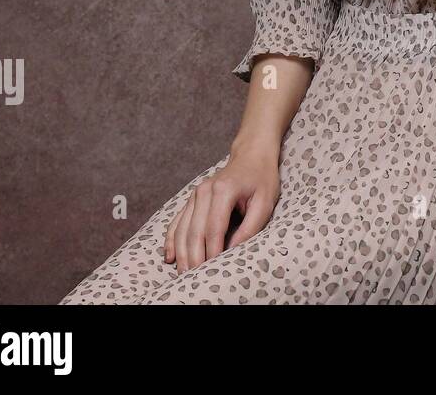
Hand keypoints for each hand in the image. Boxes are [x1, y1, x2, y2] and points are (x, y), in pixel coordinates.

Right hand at [163, 145, 280, 274]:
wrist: (252, 156)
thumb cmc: (261, 179)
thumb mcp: (265, 202)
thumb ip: (251, 226)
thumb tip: (233, 250)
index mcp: (223, 190)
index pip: (214, 228)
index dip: (212, 251)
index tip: (213, 270)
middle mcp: (204, 191)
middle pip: (194, 231)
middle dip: (193, 257)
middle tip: (194, 279)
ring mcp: (195, 195)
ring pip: (182, 229)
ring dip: (181, 253)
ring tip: (183, 274)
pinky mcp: (191, 199)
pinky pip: (177, 221)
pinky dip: (171, 240)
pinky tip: (170, 256)